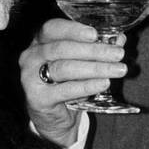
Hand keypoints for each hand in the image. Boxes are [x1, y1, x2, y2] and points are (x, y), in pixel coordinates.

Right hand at [20, 19, 125, 145]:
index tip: (95, 34)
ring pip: (64, 68)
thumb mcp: (81, 64)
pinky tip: (103, 83)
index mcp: (40, 42)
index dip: (74, 30)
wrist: (53, 120)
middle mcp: (31, 57)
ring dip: (95, 68)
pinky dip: (87, 86)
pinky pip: (65, 90)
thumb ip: (97, 50)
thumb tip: (119, 39)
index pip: (52, 28)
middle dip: (93, 50)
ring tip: (117, 70)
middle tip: (118, 54)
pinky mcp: (37, 98)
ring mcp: (30, 77)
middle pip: (62, 48)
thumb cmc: (66, 85)